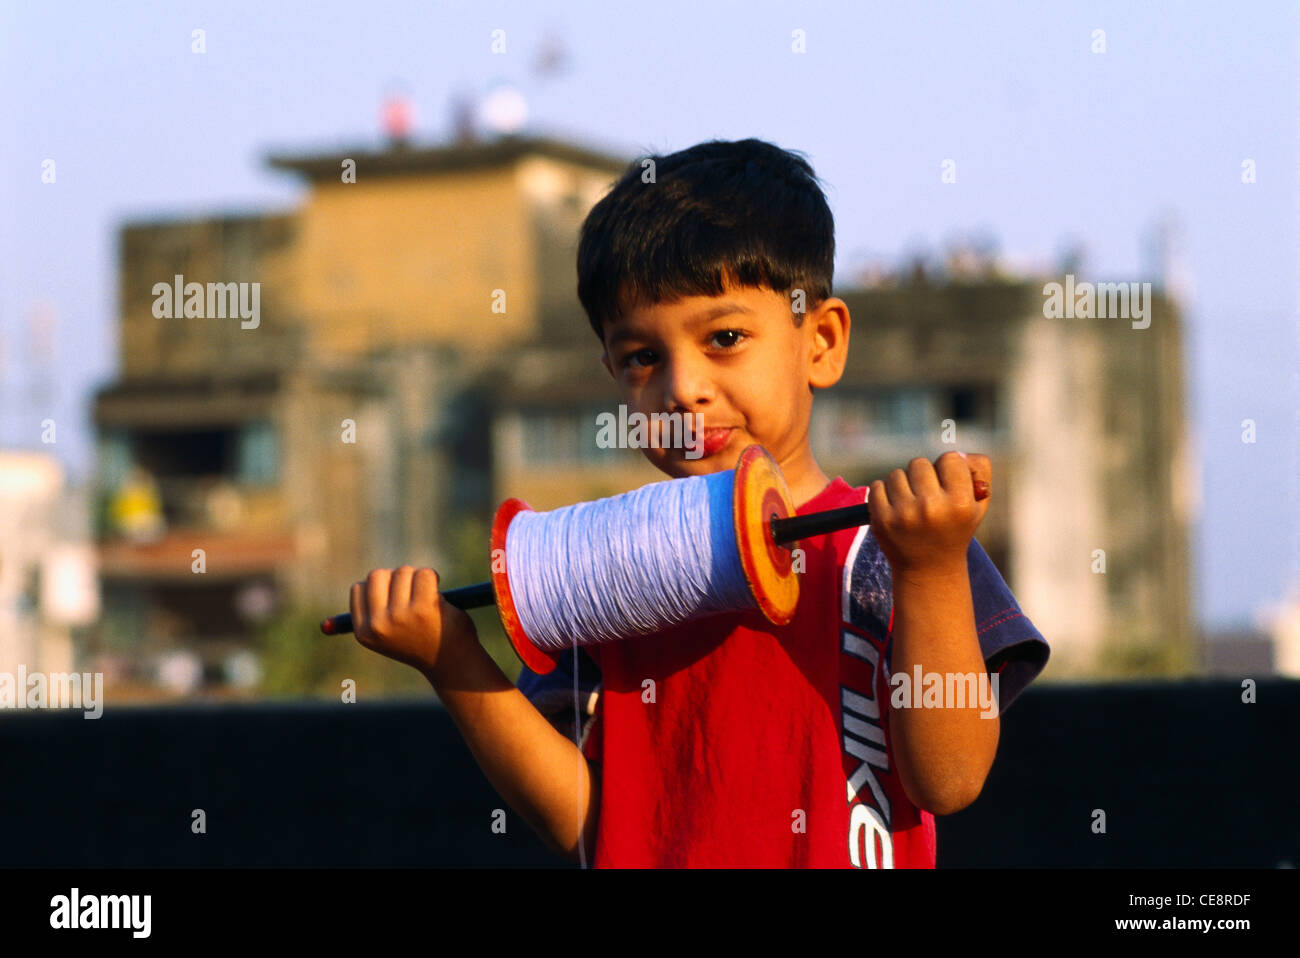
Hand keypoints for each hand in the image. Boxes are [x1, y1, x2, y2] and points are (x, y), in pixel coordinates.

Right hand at [349, 566, 475, 678]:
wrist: (454, 663)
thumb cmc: (421, 644)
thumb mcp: (386, 636)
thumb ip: (368, 619)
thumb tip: (323, 626)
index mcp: (364, 633)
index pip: (359, 588)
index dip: (381, 587)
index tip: (397, 599)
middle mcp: (378, 625)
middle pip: (377, 575)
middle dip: (397, 578)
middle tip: (413, 594)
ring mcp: (400, 616)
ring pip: (403, 572)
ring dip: (418, 579)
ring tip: (427, 600)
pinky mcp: (424, 608)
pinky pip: (425, 574)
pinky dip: (433, 578)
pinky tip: (439, 599)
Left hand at [868, 452, 991, 576]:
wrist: (930, 569)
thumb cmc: (956, 529)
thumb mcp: (979, 505)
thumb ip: (980, 471)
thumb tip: (961, 454)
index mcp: (959, 504)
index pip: (950, 458)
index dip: (948, 468)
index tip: (947, 483)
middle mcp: (931, 508)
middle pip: (920, 463)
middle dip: (923, 475)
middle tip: (928, 494)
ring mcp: (904, 515)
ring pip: (897, 474)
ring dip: (903, 484)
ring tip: (912, 503)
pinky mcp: (882, 520)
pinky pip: (877, 486)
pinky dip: (884, 492)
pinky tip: (896, 507)